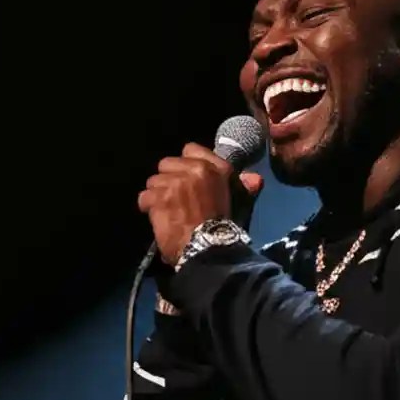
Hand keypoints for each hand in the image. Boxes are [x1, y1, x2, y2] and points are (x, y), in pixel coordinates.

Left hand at [137, 143, 264, 265]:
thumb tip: (255, 178)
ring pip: (153, 181)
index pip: (190, 149)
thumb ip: (244, 187)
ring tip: (167, 210)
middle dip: (167, 179)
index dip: (184, 164)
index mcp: (216, 168)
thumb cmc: (223, 228)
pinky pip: (144, 196)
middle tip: (175, 197)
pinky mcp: (159, 197)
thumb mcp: (238, 204)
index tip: (186, 178)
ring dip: (157, 195)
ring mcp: (176, 182)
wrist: (207, 250)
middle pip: (166, 164)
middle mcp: (195, 170)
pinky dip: (148, 207)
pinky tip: (157, 217)